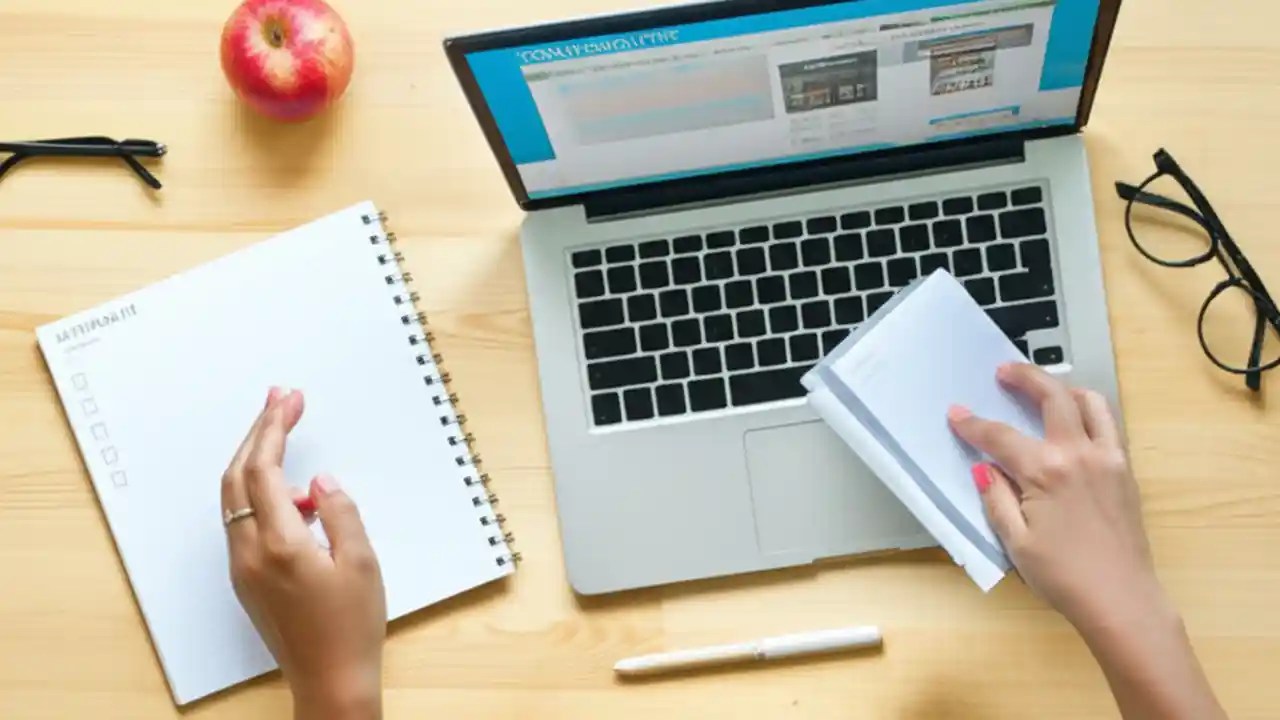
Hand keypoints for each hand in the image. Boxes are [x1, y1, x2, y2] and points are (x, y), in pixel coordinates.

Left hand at [221, 387, 385, 719]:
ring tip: (286, 436)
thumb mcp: (361, 562)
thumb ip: (340, 512)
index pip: (264, 469)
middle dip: (257, 433)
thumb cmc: (351, 627)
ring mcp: (243, 568)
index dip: (274, 427)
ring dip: (256, 461)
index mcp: (279, 544)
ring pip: (235, 498)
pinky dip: (263, 495)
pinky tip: (298, 498)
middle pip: (238, 476)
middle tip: (279, 400)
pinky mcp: (247, 579)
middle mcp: (249, 553)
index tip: (290, 399)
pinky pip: (245, 522)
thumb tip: (319, 482)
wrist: (331, 681)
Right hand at [947, 364, 1163, 630]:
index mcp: (1047, 472)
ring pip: (1090, 403)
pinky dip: (1089, 413)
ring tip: (1046, 388)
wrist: (1122, 600)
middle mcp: (1080, 455)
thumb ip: (996, 498)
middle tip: (1004, 371)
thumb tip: (984, 468)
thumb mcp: (1016, 542)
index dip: (973, 424)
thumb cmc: (1065, 578)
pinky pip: (1108, 426)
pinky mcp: (1125, 471)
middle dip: (1025, 377)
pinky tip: (1074, 423)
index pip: (1001, 436)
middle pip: (1052, 396)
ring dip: (1065, 388)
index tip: (957, 414)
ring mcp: (1109, 459)